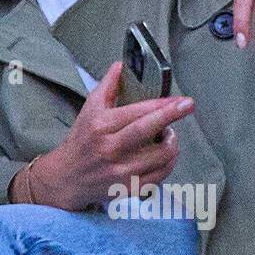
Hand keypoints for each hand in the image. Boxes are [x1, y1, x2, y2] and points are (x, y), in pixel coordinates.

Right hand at [20, 62, 193, 210]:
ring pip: (160, 155)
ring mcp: (120, 171)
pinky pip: (161, 175)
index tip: (180, 100)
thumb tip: (120, 66)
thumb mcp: (89, 109)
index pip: (137, 112)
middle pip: (148, 131)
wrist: (66, 177)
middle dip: (171, 116)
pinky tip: (165, 153)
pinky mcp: (129, 188)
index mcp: (101, 126)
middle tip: (188, 106)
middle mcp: (110, 148)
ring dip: (171, 142)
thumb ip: (107, 87)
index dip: (162, 105)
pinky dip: (169, 162)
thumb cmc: (81, 141)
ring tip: (167, 134)